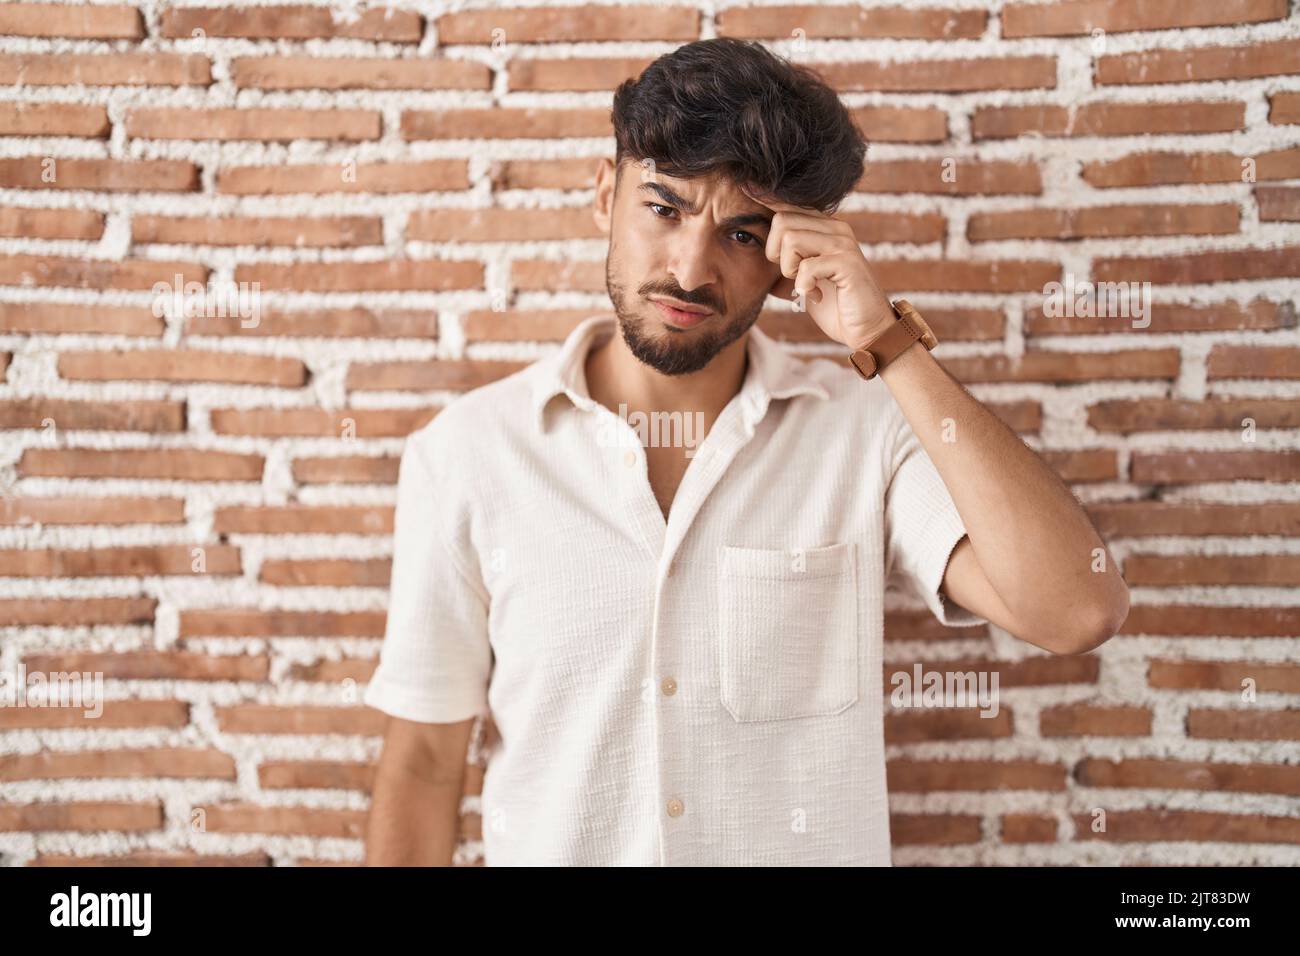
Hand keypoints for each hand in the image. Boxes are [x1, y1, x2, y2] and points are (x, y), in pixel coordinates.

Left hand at [741, 187, 895, 350]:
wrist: (867, 330)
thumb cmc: (834, 305)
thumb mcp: (801, 281)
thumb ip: (784, 264)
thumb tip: (752, 250)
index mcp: (824, 228)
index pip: (787, 206)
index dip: (764, 201)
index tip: (744, 189)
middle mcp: (835, 229)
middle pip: (782, 221)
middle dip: (776, 254)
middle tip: (793, 275)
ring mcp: (843, 244)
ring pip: (791, 240)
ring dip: (790, 269)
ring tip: (806, 284)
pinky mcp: (847, 263)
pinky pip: (806, 267)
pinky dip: (803, 286)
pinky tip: (815, 294)